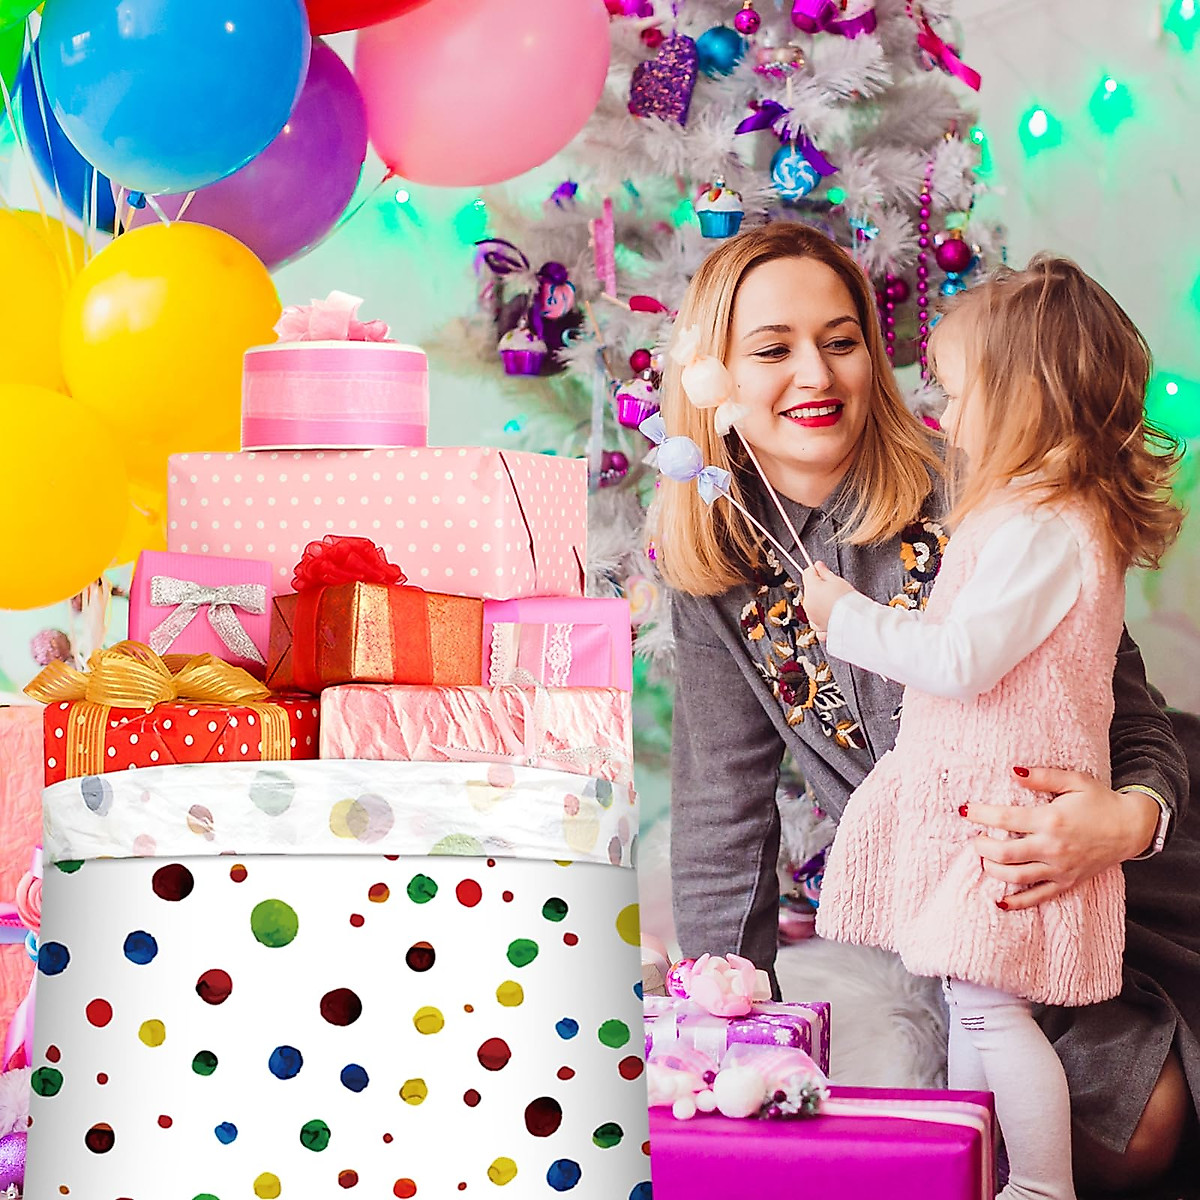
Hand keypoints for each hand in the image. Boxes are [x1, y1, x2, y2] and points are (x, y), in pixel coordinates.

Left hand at [800, 561, 855, 632]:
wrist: (854, 620)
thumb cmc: (848, 601)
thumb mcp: (837, 580)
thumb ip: (824, 572)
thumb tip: (818, 566)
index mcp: (811, 588)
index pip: (807, 573)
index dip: (816, 571)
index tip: (822, 572)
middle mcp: (808, 602)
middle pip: (809, 589)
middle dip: (818, 588)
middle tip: (833, 589)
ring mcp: (811, 615)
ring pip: (812, 604)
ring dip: (819, 602)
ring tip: (834, 602)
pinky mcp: (816, 626)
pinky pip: (815, 618)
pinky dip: (820, 616)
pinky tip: (830, 613)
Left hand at [962, 766, 1160, 909]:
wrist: (1132, 828)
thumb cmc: (1101, 801)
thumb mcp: (1074, 781)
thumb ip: (1042, 777)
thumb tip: (1013, 772)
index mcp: (1051, 820)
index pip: (1005, 818)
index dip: (981, 814)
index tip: (965, 811)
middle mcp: (1053, 847)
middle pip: (1005, 852)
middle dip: (982, 846)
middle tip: (974, 839)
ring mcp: (1060, 868)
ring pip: (1017, 876)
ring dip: (993, 870)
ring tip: (983, 859)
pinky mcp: (1067, 882)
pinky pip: (1038, 896)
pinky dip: (1017, 902)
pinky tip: (1000, 901)